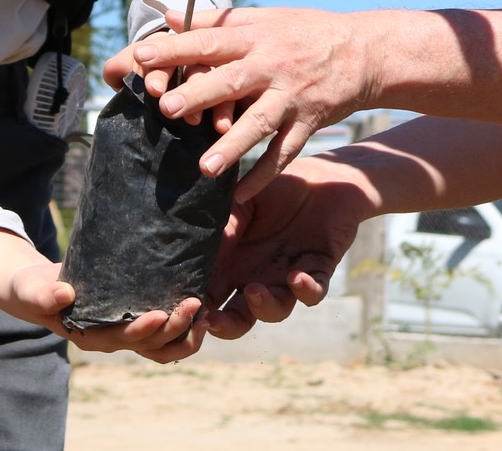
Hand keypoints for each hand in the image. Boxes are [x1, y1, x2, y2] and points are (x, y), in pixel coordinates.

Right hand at [0, 229, 204, 362]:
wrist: (39, 289)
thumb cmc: (33, 289)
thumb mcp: (31, 290)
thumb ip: (43, 295)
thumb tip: (63, 294)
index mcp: (89, 335)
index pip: (121, 338)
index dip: (141, 330)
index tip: (159, 314)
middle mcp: (112, 338)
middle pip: (150, 343)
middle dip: (174, 327)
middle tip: (195, 303)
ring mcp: (126, 331)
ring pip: (163, 345)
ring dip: (186, 332)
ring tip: (206, 310)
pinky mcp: (134, 317)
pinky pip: (164, 330)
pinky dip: (183, 324)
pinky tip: (201, 304)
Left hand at [104, 6, 382, 197]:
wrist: (364, 51)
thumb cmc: (306, 32)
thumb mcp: (265, 17)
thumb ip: (217, 20)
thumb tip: (169, 18)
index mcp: (256, 37)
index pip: (210, 41)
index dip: (177, 49)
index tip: (141, 57)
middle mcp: (272, 65)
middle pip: (232, 81)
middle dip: (200, 94)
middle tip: (167, 109)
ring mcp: (292, 96)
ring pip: (260, 123)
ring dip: (233, 146)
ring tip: (206, 168)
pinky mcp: (309, 122)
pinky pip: (284, 153)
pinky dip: (263, 175)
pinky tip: (240, 196)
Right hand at [203, 155, 373, 339]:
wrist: (319, 175)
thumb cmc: (275, 188)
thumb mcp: (241, 202)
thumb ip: (222, 225)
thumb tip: (191, 247)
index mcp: (233, 264)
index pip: (209, 296)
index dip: (196, 308)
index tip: (182, 308)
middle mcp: (258, 278)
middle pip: (237, 318)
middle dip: (224, 326)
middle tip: (212, 322)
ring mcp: (286, 278)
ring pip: (275, 310)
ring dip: (264, 307)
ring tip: (254, 292)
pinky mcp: (318, 270)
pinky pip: (314, 290)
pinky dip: (305, 290)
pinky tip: (296, 277)